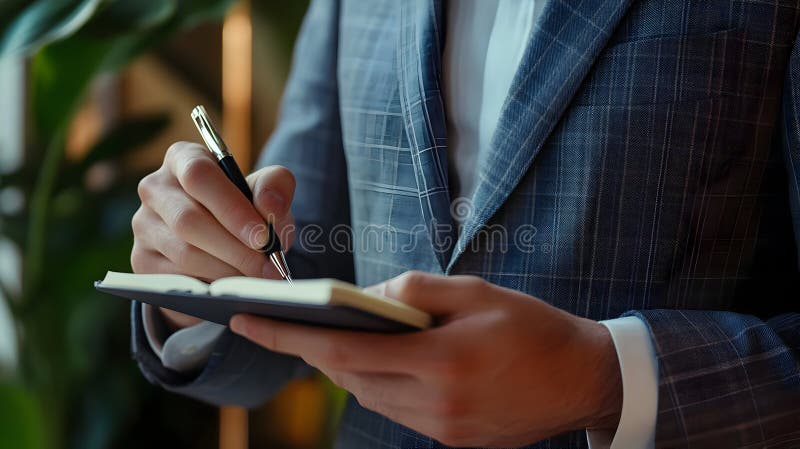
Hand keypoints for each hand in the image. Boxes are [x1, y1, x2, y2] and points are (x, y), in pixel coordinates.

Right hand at [131, 142, 295, 328]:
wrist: (222, 248)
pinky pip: (175, 278)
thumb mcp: (267, 195)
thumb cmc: (247, 213)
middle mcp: (155, 187)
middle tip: (268, 268)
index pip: (199, 176)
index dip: (231, 208)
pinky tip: (233, 288)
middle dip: (235, 248)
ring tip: (257, 279)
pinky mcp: (141, 259)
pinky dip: (209, 286)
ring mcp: (143, 225)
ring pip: (184, 253)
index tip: (262, 237)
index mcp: (184, 158)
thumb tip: (269, 205)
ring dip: (226, 270)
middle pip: (189, 220)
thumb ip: (275, 188)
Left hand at [229, 271, 622, 446]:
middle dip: (316, 350)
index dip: (290, 336)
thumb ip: (415, 291)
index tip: (248, 319)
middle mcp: (435, 404)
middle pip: (350, 378)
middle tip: (288, 322)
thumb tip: (366, 297)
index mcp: (441, 362)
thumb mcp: (476, 291)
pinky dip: (378, 385)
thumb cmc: (532, 327)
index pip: (344, 350)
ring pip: (369, 398)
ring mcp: (442, 429)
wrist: (582, 378)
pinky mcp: (451, 440)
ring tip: (335, 337)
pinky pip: (395, 411)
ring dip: (347, 369)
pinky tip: (382, 362)